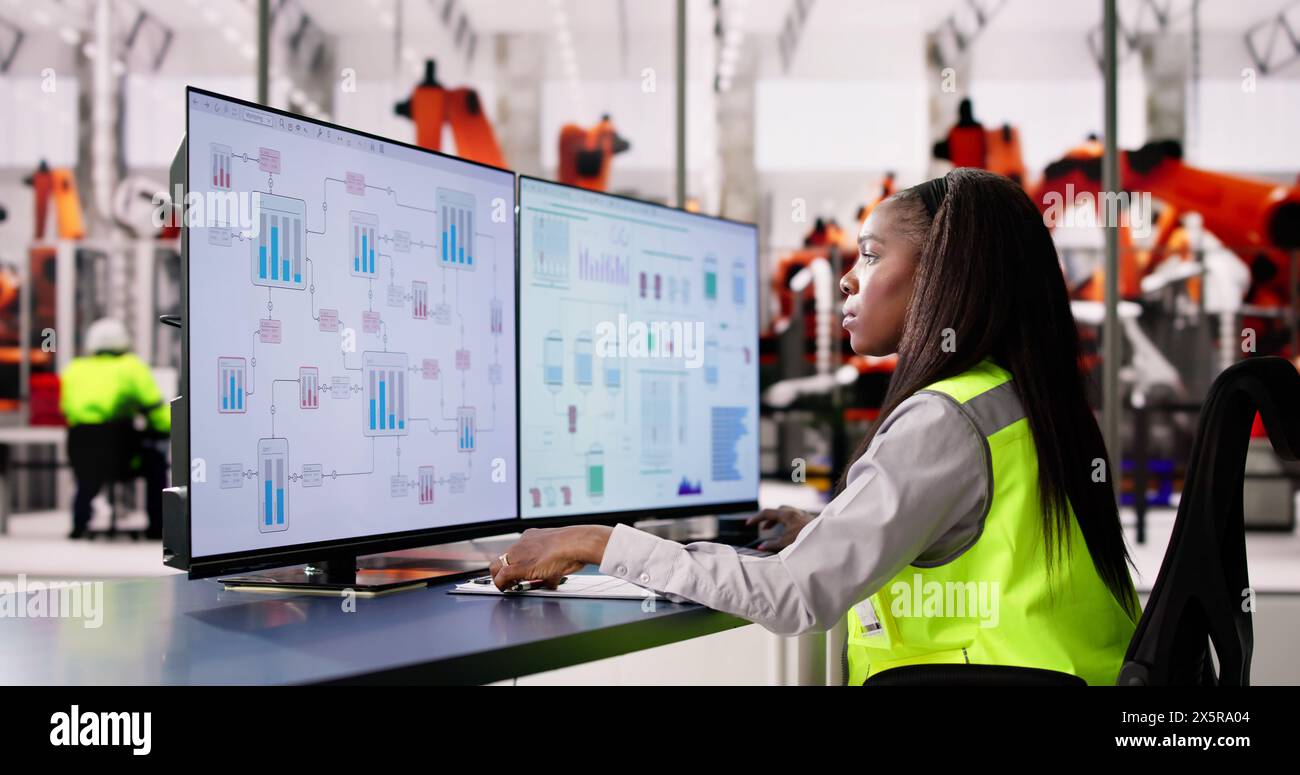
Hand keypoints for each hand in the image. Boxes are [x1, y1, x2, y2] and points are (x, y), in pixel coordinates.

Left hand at [489, 525, 612, 590]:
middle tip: (511, 582)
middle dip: (506, 571)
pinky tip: (506, 589)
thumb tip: (552, 580)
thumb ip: (552, 568)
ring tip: (509, 587)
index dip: (514, 563)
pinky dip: (501, 585)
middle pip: (504, 557)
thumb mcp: (560, 556)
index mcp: (532, 536)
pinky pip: (501, 577)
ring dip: (502, 578)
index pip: (516, 551)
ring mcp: (519, 554)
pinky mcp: (518, 566)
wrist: (576, 543)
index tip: (518, 572)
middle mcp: (523, 543)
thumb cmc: (575, 547)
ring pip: (498, 566)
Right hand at [745, 504, 814, 551]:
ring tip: (774, 530)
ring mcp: (802, 514)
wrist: (826, 537)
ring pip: (786, 512)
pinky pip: (794, 517)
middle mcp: (795, 511)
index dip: (756, 518)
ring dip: (778, 520)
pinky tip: (789, 531)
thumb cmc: (807, 539)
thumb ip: (772, 544)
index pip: (767, 513)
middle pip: (777, 510)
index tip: (748, 524)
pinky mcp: (808, 519)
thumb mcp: (786, 543)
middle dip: (768, 518)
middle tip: (763, 528)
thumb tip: (760, 547)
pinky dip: (787, 522)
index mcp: (787, 515)